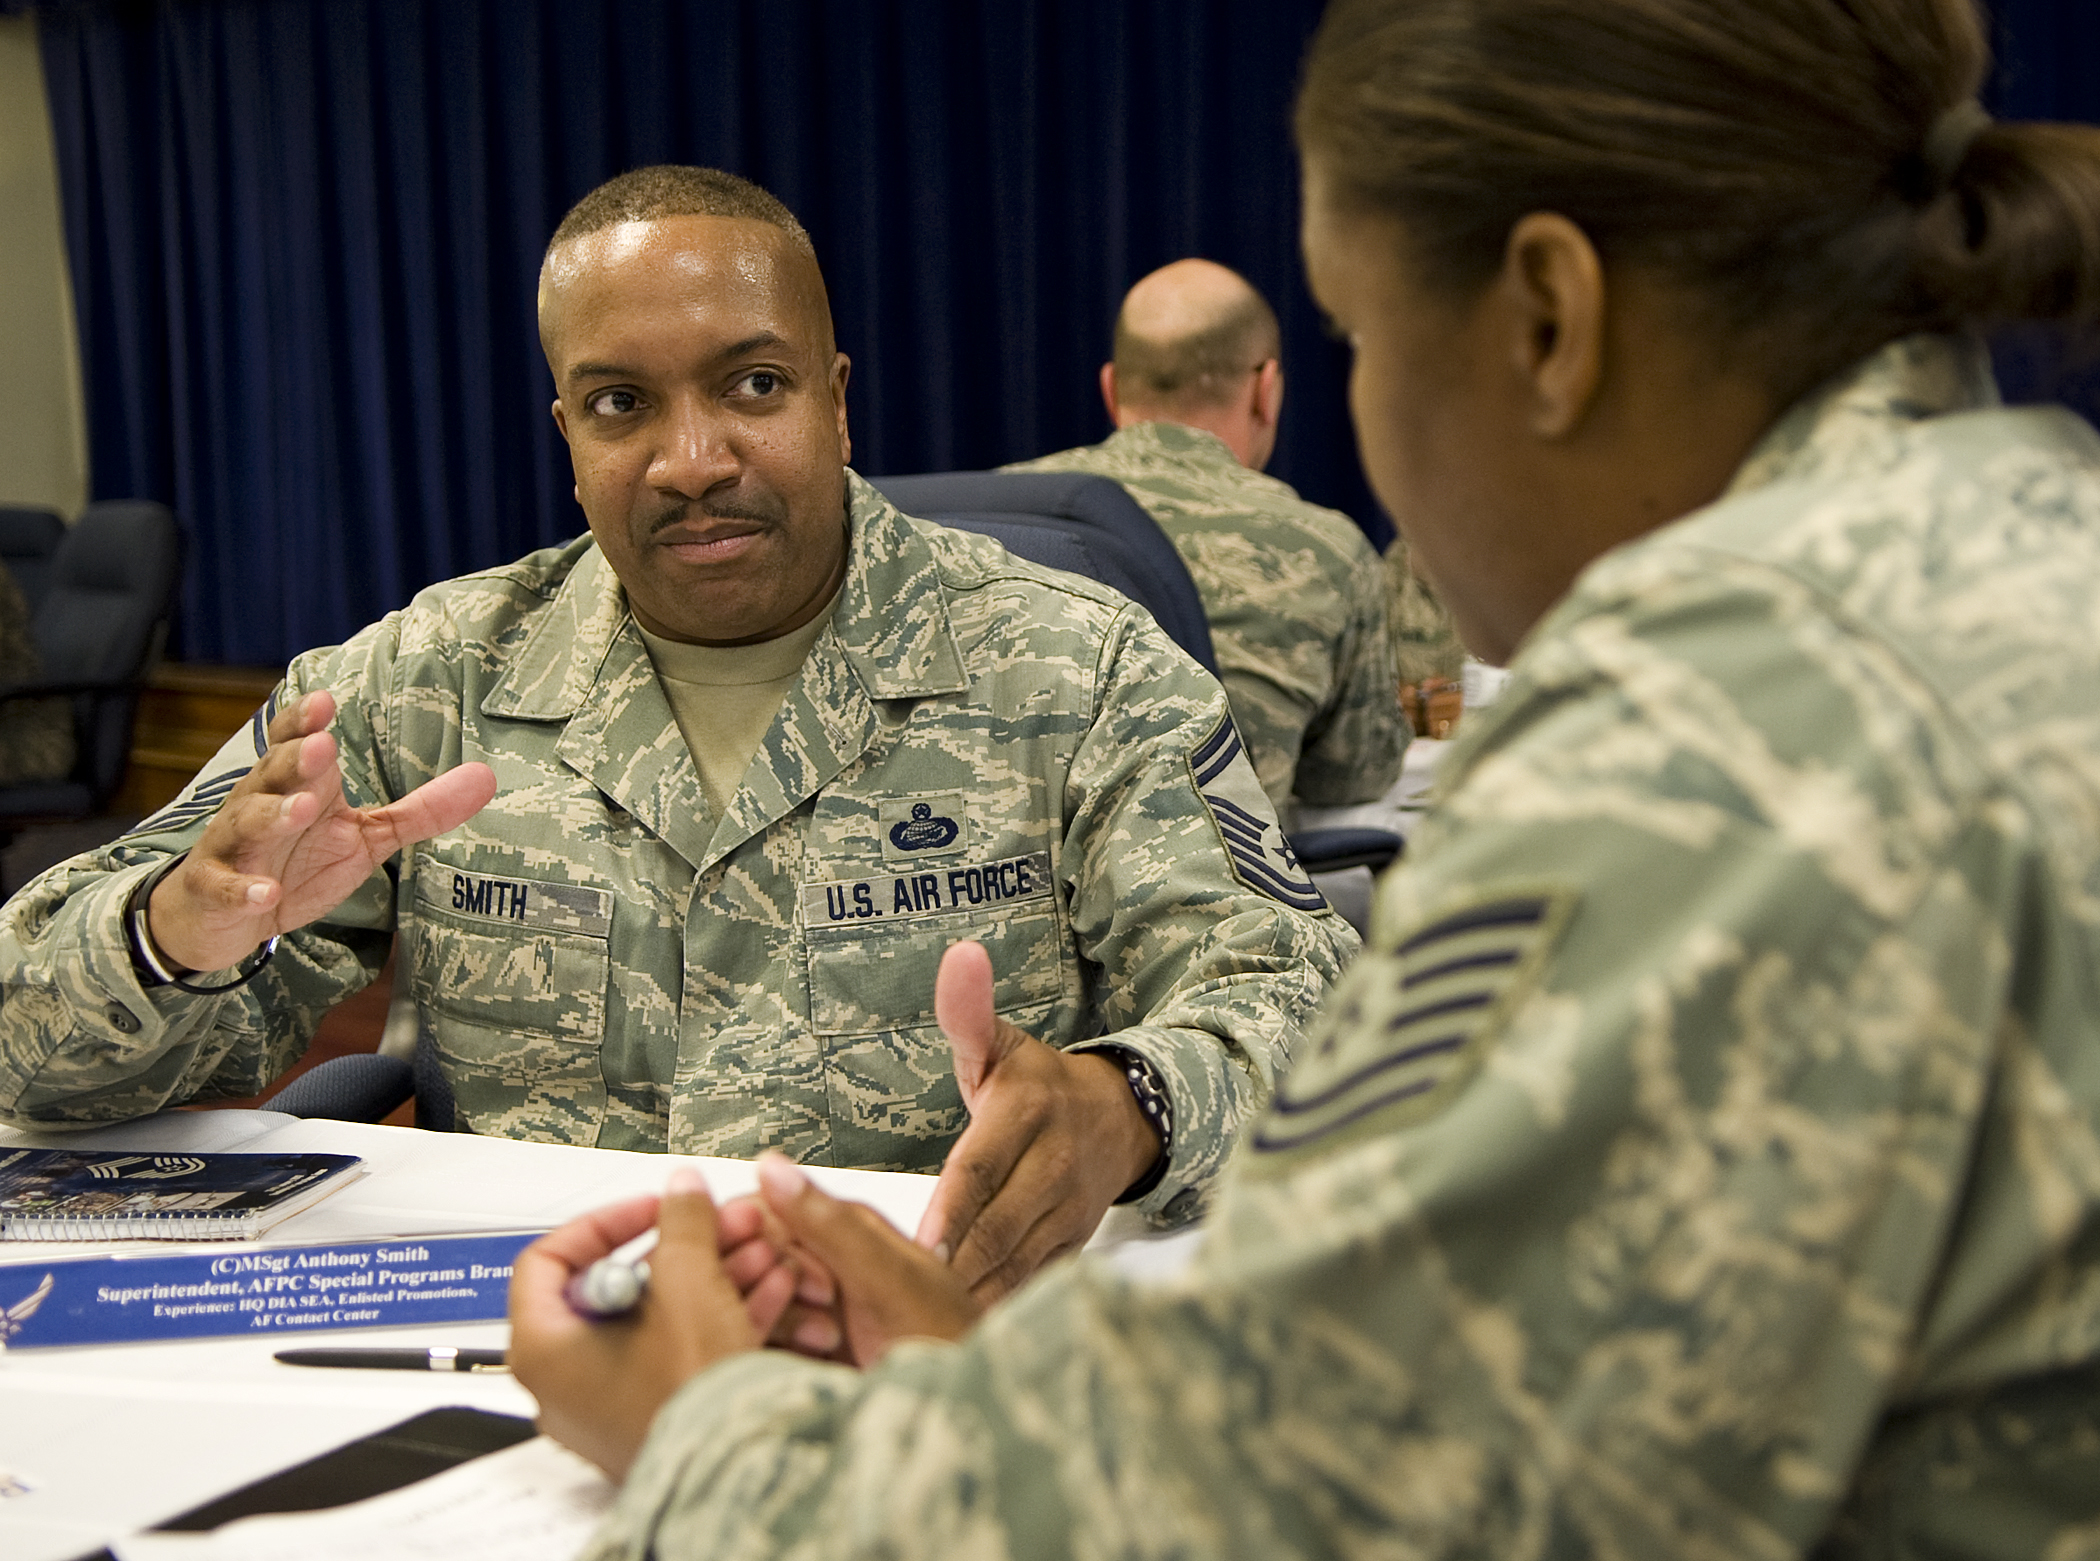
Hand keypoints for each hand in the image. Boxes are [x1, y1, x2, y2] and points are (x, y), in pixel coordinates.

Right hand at [146, 690, 496, 973]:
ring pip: (247, 823)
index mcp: (296, 784)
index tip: (325, 702)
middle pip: (272, 774)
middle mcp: (259, 806)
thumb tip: (487, 778)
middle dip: (295, 760)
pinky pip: (225, 887)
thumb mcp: (366, 836)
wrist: (223, 917)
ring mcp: (234, 848)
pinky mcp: (216, 890)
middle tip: (322, 745)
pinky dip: (243, 889)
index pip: (293, 742)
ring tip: (303, 809)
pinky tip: (266, 893)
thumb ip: (421, 810)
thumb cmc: (297, 862)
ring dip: (273, 815)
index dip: (303, 721)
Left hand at [509, 1170, 764, 1481]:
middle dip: (682, 1248)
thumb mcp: (688, 1284)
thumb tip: (681, 1193)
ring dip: (710, 1277)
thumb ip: (682, 1224)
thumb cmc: (688, 1398)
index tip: (650, 1209)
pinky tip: (763, 1294)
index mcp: (544, 1349)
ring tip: (756, 1254)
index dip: (604, 1223)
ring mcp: (610, 1405)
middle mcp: (566, 1383)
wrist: (737, 1473)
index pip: (548, 1260)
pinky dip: (716, 1318)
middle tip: (718, 1227)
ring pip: (658, 1318)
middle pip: (617, 1286)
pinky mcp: (654, 1417)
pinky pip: (680, 1352)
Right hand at [755, 1152, 981, 1365]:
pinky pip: (757, 1344)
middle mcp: (823, 1263)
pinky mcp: (801, 1356)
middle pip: (749, 1259)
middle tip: (823, 1315)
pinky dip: (773, 1354)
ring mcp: (810, 1311)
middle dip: (771, 1288)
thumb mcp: (890, 1278)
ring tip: (828, 1344)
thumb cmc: (947, 1343)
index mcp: (844, 1229)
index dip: (767, 1243)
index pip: (762, 1213)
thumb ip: (830, 1223)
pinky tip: (813, 1366)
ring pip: (747, 1304)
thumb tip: (770, 1164)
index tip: (797, 1277)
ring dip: (777, 1324)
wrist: (960, 1415)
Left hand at [915, 941, 1161, 1302]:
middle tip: (901, 1298)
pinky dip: (998, 1308)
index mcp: (1028, 1111)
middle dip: (954, 1265)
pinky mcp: (1073, 1245)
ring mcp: (1069, 1210)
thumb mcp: (1003, 1043)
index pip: (984, 1164)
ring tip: (918, 1326)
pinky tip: (956, 1332)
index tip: (919, 1242)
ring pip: (1016, 1262)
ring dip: (970, 1295)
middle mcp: (1055, 1163)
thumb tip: (960, 954)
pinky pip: (1033, 1282)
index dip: (954, 1206)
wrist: (1123, 1117)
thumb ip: (969, 1012)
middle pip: (999, 1223)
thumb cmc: (1039, 1083)